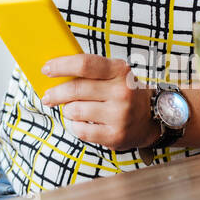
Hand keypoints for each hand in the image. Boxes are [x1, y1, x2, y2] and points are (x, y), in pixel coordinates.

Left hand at [40, 55, 161, 149]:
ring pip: (75, 110)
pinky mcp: (115, 135)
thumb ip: (91, 70)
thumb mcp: (115, 74)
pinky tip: (83, 122)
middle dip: (55, 93)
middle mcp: (121, 92)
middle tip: (47, 96)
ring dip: (68, 110)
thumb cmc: (126, 92)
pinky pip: (81, 130)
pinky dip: (76, 125)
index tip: (46, 69)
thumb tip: (55, 70)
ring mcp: (119, 115)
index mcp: (120, 71)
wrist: (153, 118)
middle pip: (76, 89)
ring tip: (72, 109)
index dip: (61, 66)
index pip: (84, 64)